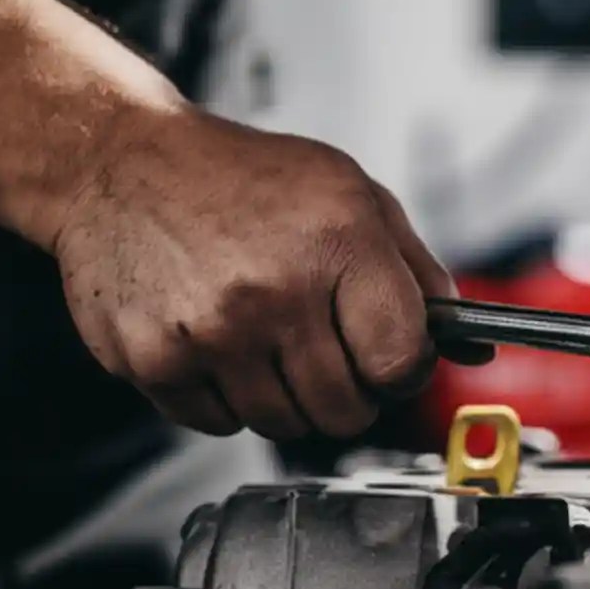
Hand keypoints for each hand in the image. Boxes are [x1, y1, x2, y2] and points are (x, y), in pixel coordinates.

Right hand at [52, 109, 486, 439]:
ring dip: (286, 395)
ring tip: (264, 335)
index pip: (401, 363)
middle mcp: (274, 293)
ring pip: (284, 425)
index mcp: (338, 244)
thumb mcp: (352, 196)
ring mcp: (210, 333)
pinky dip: (226, 398)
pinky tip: (217, 341)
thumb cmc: (246, 180)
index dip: (403, 371)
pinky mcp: (154, 361)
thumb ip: (418, 274)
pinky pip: (220, 424)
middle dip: (347, 390)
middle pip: (346, 411)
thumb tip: (471, 347)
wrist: (119, 163)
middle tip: (324, 348)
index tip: (389, 360)